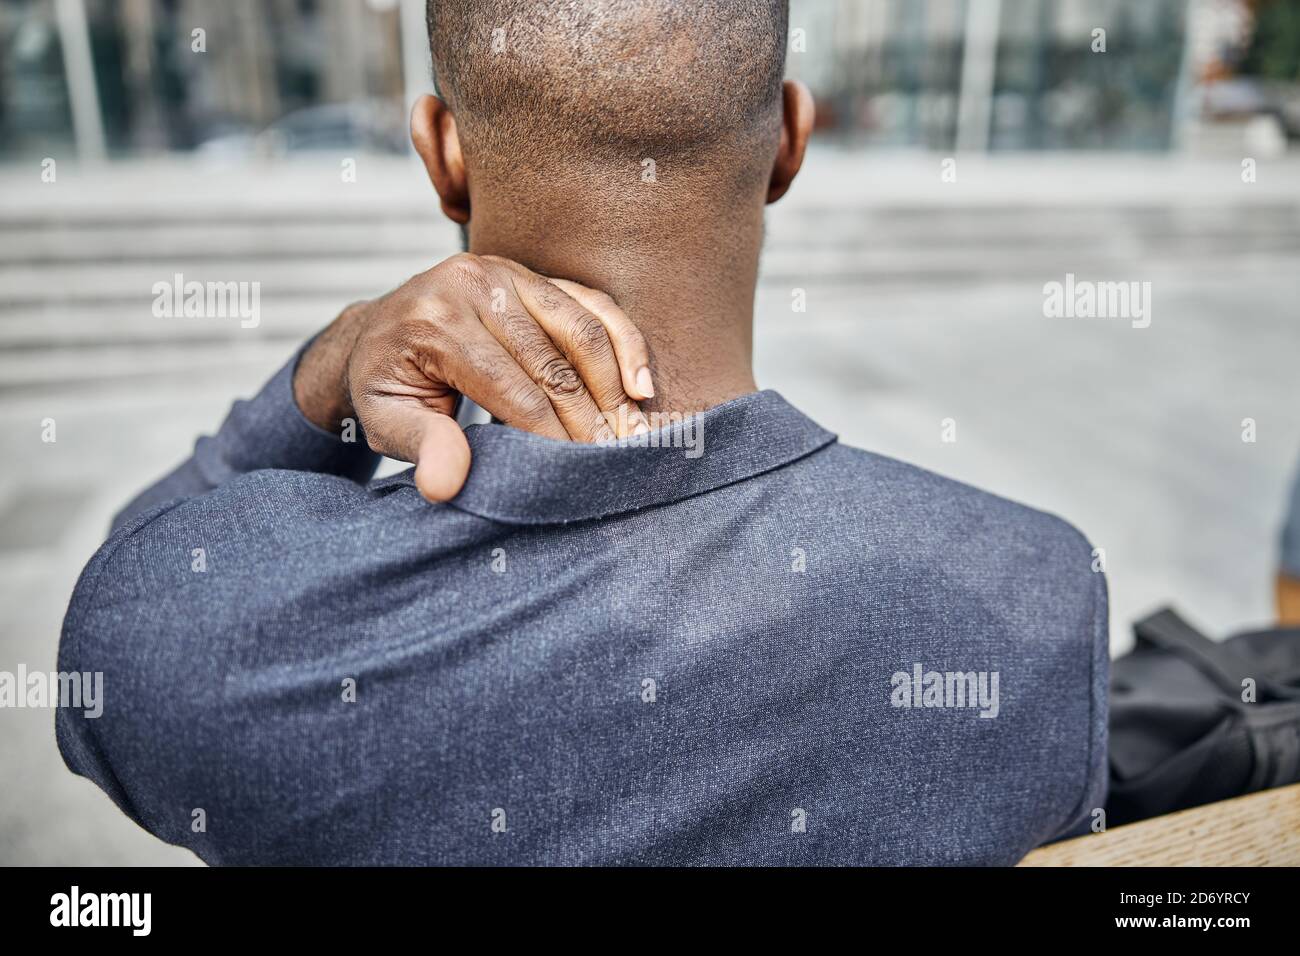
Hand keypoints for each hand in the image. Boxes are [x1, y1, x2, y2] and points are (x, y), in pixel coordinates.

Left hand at [294, 253, 653, 501]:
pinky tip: (642, 385)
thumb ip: (420, 447)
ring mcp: (508, 272)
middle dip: (589, 418)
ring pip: (580, 329)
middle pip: (552, 361)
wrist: (380, 331)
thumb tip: (445, 483)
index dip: (550, 435)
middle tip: (616, 461)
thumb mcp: (385, 420)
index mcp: (435, 321)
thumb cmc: (387, 383)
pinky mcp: (532, 274)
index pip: (511, 388)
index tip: (577, 473)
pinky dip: (624, 342)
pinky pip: (590, 303)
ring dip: (615, 385)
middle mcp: (474, 284)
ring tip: (633, 432)